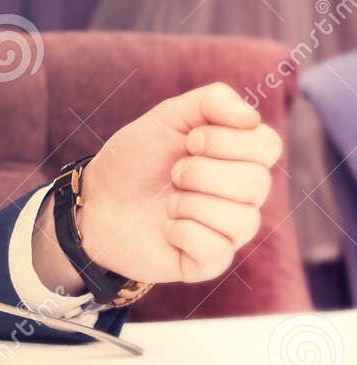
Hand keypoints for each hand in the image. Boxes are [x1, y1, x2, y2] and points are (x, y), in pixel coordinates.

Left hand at [75, 82, 282, 283]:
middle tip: (173, 173)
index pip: (268, 146)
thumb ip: (211, 101)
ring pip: (241, 219)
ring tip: (168, 201)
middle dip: (201, 171)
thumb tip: (252, 117)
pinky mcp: (209, 262)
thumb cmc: (135, 159)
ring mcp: (229, 232)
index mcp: (239, 159)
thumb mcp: (166, 118)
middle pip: (257, 182)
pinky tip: (166, 227)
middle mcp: (243, 196)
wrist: (96, 199)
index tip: (190, 140)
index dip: (227, 140)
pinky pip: (216, 249)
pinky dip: (181, 231)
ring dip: (189, 202)